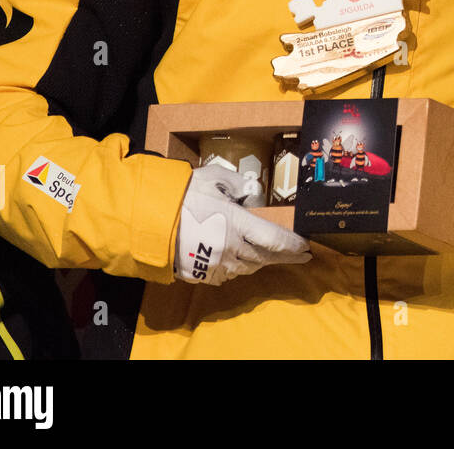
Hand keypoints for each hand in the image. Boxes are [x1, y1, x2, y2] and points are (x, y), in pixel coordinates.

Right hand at [175, 164, 310, 285]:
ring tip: (268, 254)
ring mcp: (215, 264)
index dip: (294, 246)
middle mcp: (230, 248)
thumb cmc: (180, 196)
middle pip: (265, 257)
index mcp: (237, 223)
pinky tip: (236, 258)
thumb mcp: (212, 179)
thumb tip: (250, 189)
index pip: (275, 239)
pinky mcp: (200, 274)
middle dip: (284, 256)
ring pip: (247, 267)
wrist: (145, 220)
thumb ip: (236, 184)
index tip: (308, 247)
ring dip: (259, 260)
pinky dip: (235, 267)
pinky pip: (226, 274)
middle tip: (300, 256)